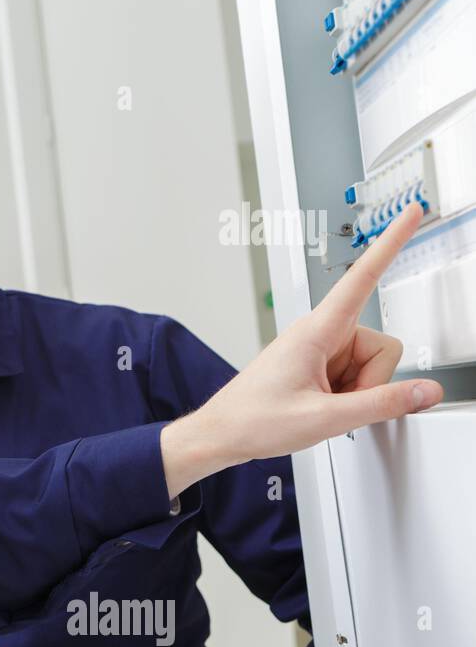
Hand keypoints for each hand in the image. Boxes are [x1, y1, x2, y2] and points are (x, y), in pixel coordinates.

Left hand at [161, 202, 442, 496]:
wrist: (221, 435)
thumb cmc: (253, 420)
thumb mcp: (325, 418)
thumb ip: (381, 404)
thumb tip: (425, 391)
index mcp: (316, 330)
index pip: (363, 277)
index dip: (391, 243)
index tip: (411, 212)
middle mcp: (320, 333)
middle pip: (381, 347)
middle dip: (371, 381)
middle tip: (335, 403)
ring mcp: (319, 350)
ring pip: (370, 365)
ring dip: (357, 391)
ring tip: (321, 406)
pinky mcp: (318, 365)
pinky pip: (355, 376)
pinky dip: (347, 396)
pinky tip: (320, 406)